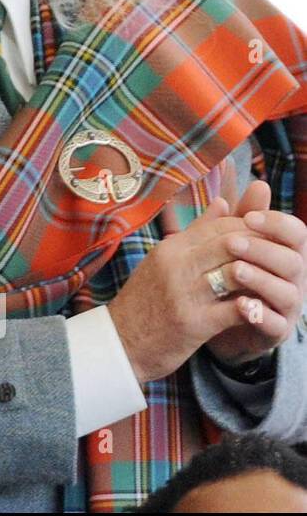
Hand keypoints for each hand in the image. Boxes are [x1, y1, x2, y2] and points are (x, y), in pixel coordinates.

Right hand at [108, 197, 265, 383]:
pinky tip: (262, 309)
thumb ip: (196, 232)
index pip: (220, 226)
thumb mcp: (163, 260)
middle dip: (262, 250)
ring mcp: (184, 294)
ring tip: (275, 284)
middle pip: (231, 244)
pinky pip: (234, 309)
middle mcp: (176, 266)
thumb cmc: (145, 300)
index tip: (268, 240)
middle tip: (281, 259)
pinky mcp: (193, 323)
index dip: (251, 229)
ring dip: (261, 278)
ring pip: (236, 272)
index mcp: (170, 248)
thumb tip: (224, 202)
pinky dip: (253, 307)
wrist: (120, 342)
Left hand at [205, 180, 306, 366]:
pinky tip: (240, 305)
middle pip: (292, 260)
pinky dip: (260, 315)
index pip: (296, 233)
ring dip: (261, 279)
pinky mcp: (275, 331)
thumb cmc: (230, 275)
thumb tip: (258, 184)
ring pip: (287, 292)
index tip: (248, 215)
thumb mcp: (230, 244)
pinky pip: (276, 324)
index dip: (277, 222)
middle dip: (263, 249)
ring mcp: (287, 306)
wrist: (219, 321)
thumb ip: (241, 218)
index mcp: (285, 253)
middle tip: (233, 242)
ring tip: (234, 270)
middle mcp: (293, 279)